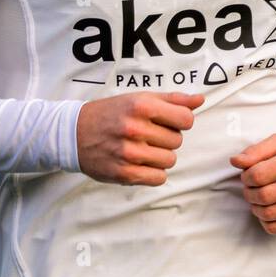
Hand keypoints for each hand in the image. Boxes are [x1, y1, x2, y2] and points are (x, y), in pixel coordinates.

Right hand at [76, 91, 203, 185]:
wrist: (74, 133)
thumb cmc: (111, 113)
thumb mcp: (140, 98)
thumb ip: (173, 100)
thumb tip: (200, 100)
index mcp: (141, 106)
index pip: (186, 119)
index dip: (180, 121)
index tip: (168, 121)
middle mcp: (135, 129)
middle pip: (177, 141)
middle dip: (166, 138)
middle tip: (148, 134)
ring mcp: (129, 153)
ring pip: (170, 160)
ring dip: (161, 156)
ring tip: (143, 148)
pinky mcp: (124, 174)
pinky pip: (159, 178)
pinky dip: (153, 172)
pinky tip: (140, 163)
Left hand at [229, 133, 275, 232]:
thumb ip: (258, 150)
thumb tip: (236, 161)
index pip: (259, 175)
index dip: (246, 177)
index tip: (247, 175)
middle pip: (263, 196)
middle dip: (249, 193)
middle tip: (250, 189)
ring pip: (269, 215)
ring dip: (256, 208)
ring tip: (259, 199)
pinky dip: (267, 221)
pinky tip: (270, 210)